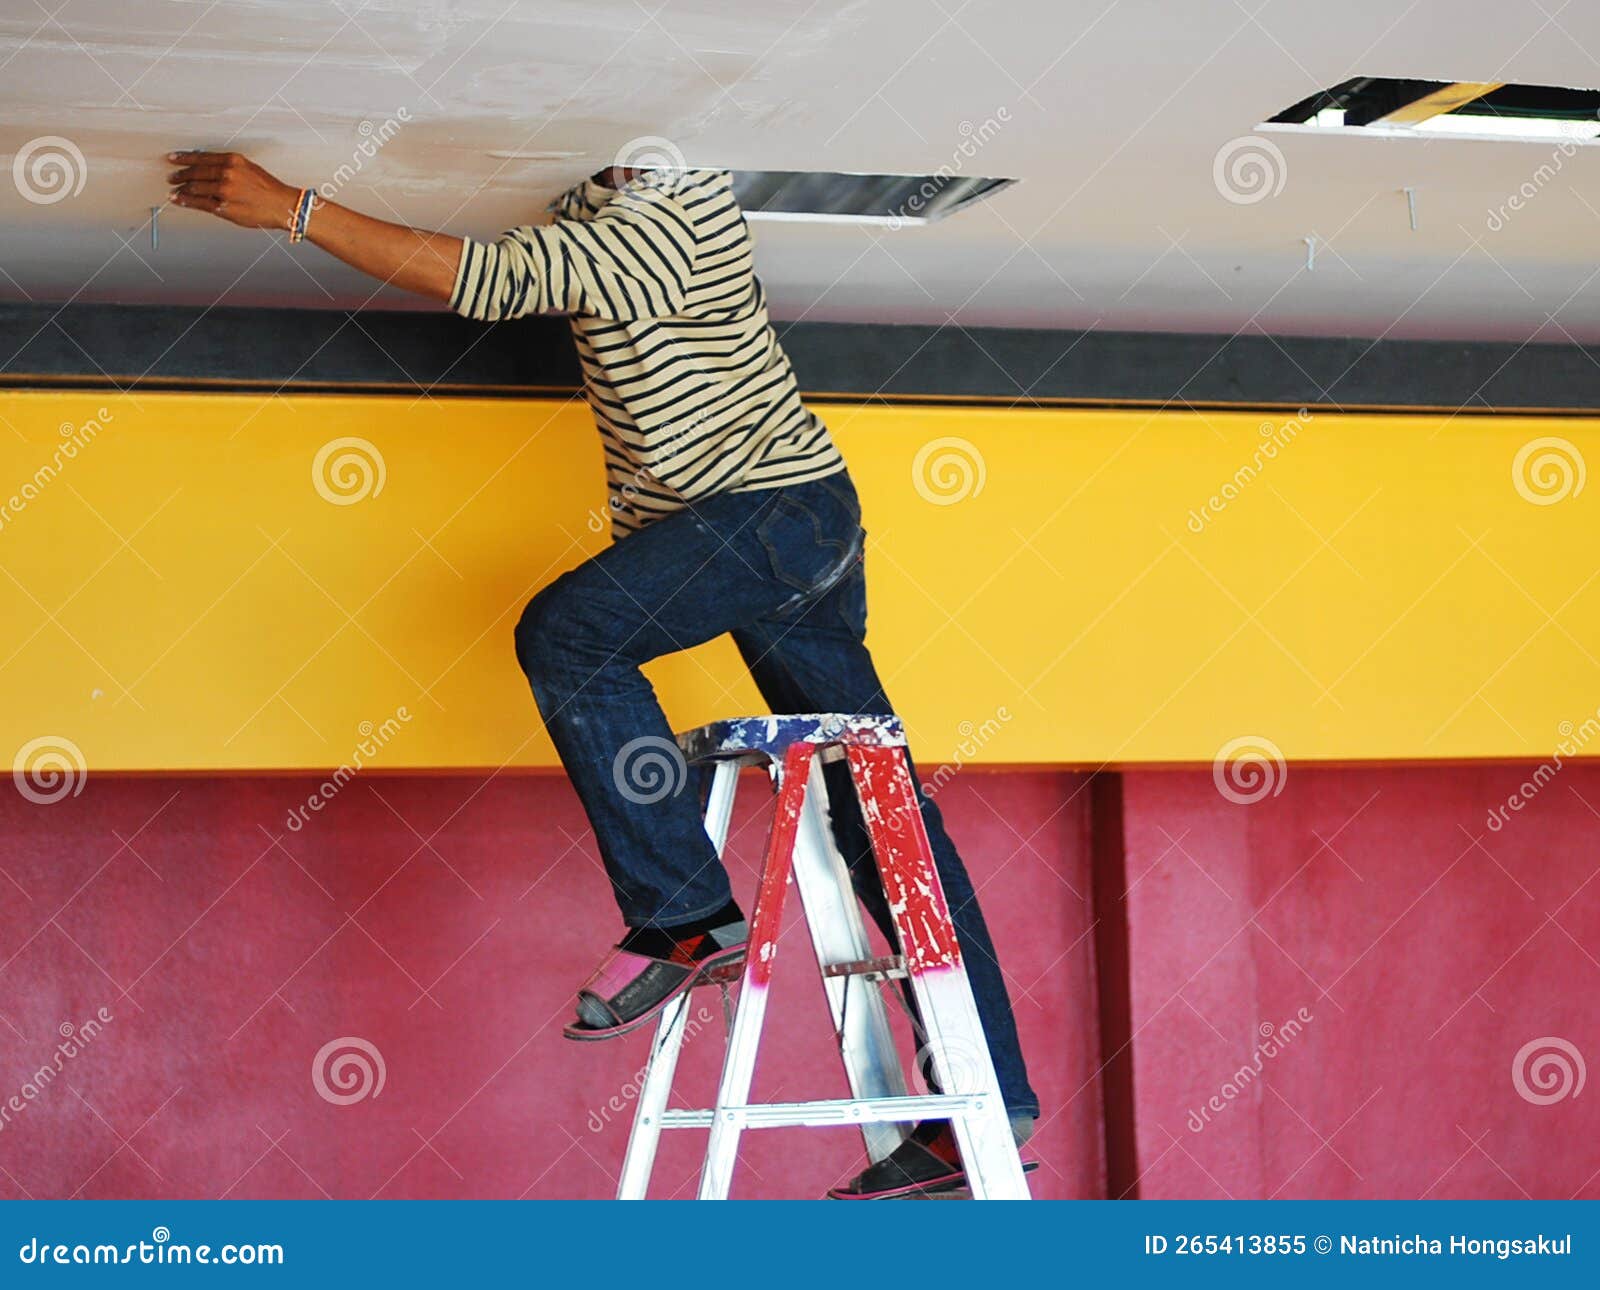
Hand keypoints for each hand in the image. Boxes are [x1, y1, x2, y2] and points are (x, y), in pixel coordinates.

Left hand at [166, 151, 301, 230]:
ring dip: (181, 189)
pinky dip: (186, 201)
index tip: (173, 158)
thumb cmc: (268, 190)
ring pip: (195, 188)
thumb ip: (229, 167)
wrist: (283, 205)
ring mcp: (224, 190)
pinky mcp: (224, 206)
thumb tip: (209, 168)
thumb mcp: (249, 169)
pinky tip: (179, 200)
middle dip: (180, 174)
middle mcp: (227, 173)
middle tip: (172, 177)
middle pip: (196, 172)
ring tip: (173, 190)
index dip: (184, 158)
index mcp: (232, 160)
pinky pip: (200, 203)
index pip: (201, 157)